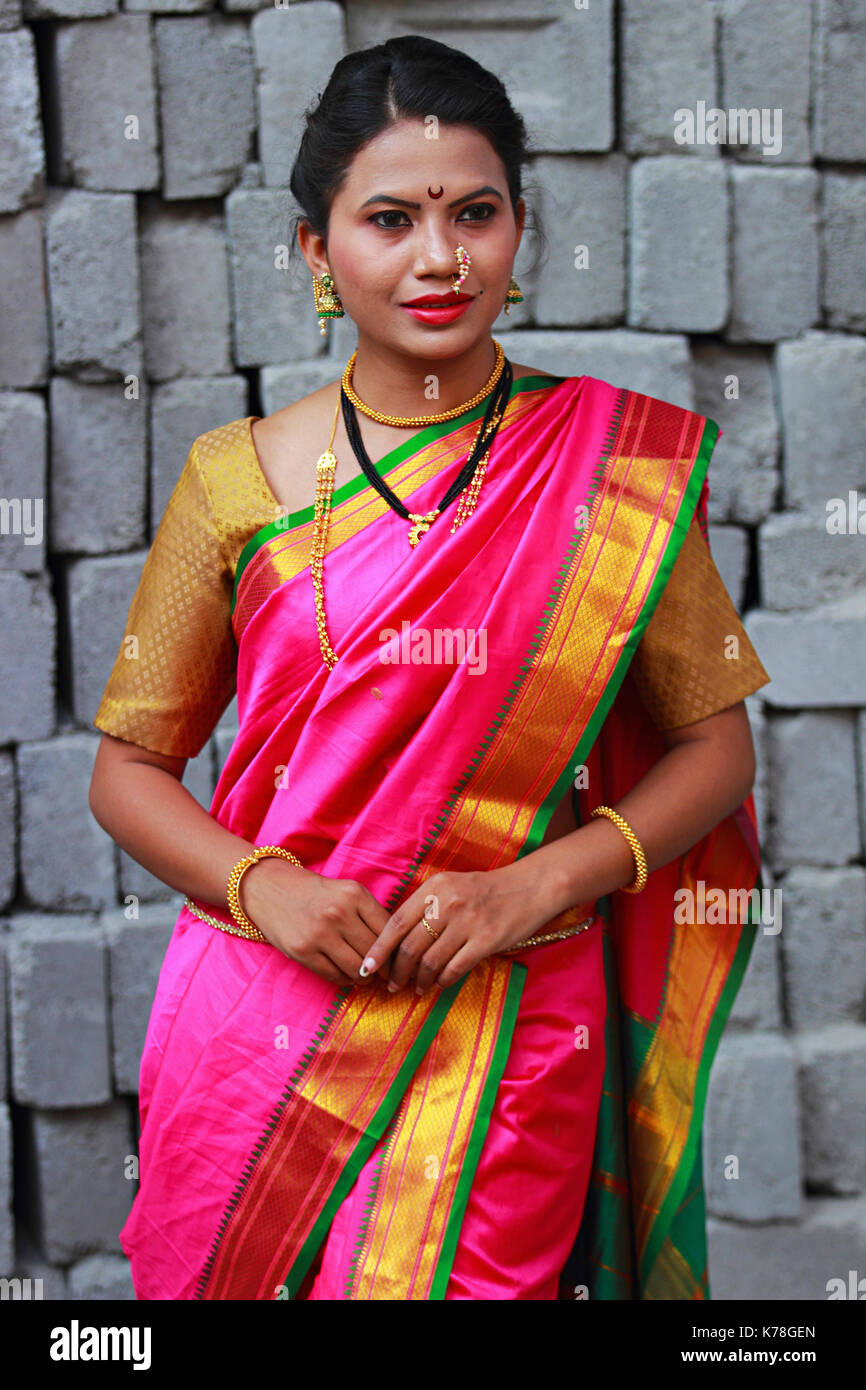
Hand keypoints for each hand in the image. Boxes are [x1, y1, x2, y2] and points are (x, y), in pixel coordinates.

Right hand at [241, 857, 389, 986]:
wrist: (269, 888)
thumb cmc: (314, 893)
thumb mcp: (345, 891)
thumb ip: (369, 914)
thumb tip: (394, 949)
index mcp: (354, 894)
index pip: (388, 929)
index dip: (396, 948)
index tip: (398, 958)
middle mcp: (338, 912)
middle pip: (374, 952)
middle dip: (383, 968)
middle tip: (386, 973)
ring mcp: (319, 933)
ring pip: (357, 968)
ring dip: (365, 977)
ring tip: (365, 976)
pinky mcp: (302, 951)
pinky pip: (334, 975)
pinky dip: (344, 979)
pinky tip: (345, 974)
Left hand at [360, 862, 560, 995]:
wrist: (529, 887)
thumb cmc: (485, 890)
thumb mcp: (450, 886)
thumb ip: (424, 906)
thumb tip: (396, 941)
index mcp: (434, 887)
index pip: (396, 922)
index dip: (379, 949)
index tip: (366, 967)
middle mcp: (448, 902)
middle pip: (410, 946)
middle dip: (397, 971)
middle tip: (391, 985)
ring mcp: (468, 922)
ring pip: (431, 961)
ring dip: (420, 980)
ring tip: (417, 989)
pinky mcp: (487, 940)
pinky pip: (455, 968)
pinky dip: (443, 980)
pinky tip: (439, 984)